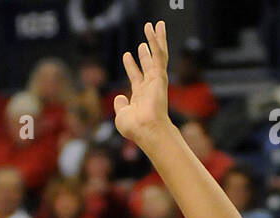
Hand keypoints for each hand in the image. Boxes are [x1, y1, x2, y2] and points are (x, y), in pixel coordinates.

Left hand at [113, 21, 170, 149]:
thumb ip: (120, 106)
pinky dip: (158, 41)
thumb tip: (118, 97)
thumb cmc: (135, 128)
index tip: (127, 55)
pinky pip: (160, 54)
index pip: (136, 76)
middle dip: (147, 52)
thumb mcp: (121, 116)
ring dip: (156, 39)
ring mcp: (156, 81)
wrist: (146, 129)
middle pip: (148, 64)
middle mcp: (149, 87)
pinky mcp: (160, 76)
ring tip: (155, 25)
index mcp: (141, 96)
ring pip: (158, 55)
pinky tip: (155, 28)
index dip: (131, 66)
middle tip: (144, 41)